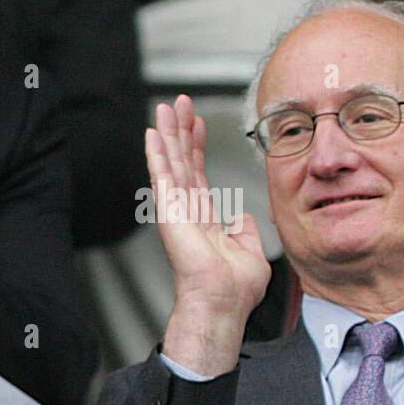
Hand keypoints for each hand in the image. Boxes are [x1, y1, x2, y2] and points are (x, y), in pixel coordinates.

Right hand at [147, 95, 269, 374]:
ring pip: (171, 162)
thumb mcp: (250, 251)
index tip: (197, 123)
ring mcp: (177, 210)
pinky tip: (153, 132)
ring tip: (167, 106)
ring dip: (169, 133)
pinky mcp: (170, 212)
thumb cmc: (237, 288)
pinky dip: (157, 153)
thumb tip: (242, 215)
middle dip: (181, 130)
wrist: (224, 301)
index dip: (197, 147)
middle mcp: (187, 211)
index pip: (198, 174)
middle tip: (180, 102)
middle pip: (182, 161)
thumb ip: (245, 230)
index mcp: (205, 219)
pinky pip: (163, 176)